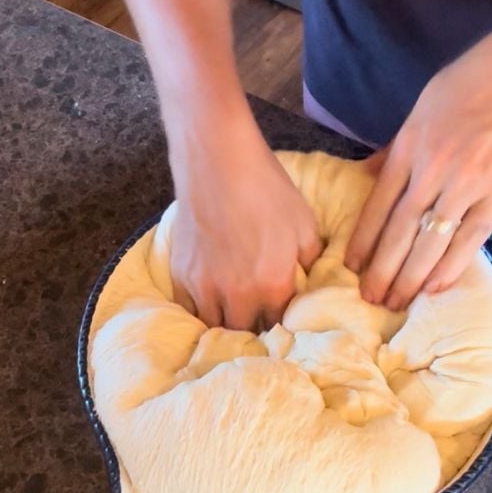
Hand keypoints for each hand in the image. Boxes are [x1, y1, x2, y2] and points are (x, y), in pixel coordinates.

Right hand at [168, 129, 321, 329]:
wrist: (219, 161)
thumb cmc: (267, 189)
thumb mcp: (305, 224)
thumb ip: (311, 260)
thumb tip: (310, 281)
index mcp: (273, 284)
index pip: (278, 325)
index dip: (281, 326)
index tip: (282, 322)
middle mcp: (238, 293)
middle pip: (244, 331)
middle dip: (253, 329)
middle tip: (257, 321)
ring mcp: (204, 285)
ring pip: (213, 325)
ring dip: (224, 324)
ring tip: (232, 317)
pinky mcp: (180, 273)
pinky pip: (188, 308)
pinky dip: (199, 310)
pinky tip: (208, 303)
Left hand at [345, 5, 491, 309]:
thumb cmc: (475, 81)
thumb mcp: (424, 107)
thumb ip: (399, 147)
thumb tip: (368, 176)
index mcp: (410, 145)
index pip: (378, 204)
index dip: (363, 240)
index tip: (352, 266)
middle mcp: (433, 168)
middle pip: (399, 231)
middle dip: (381, 270)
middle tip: (370, 299)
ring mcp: (467, 185)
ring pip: (430, 243)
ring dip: (410, 278)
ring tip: (396, 302)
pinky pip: (469, 240)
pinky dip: (450, 267)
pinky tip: (434, 288)